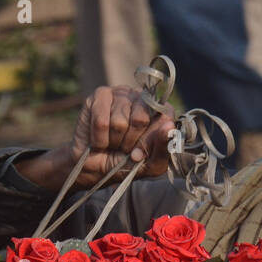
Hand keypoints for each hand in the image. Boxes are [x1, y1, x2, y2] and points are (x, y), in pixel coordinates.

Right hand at [19, 86, 175, 191]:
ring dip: (114, 141)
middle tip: (125, 148)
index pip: (165, 115)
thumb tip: (168, 126)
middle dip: (131, 142)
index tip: (143, 151)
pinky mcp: (100, 95)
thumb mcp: (150, 165)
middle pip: (141, 118)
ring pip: (119, 121)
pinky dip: (99, 138)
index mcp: (158, 112)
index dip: (153, 137)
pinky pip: (101, 121)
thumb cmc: (124, 163)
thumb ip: (163, 149)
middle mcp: (142, 98)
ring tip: (112, 143)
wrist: (93, 169)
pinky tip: (99, 139)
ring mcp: (121, 93)